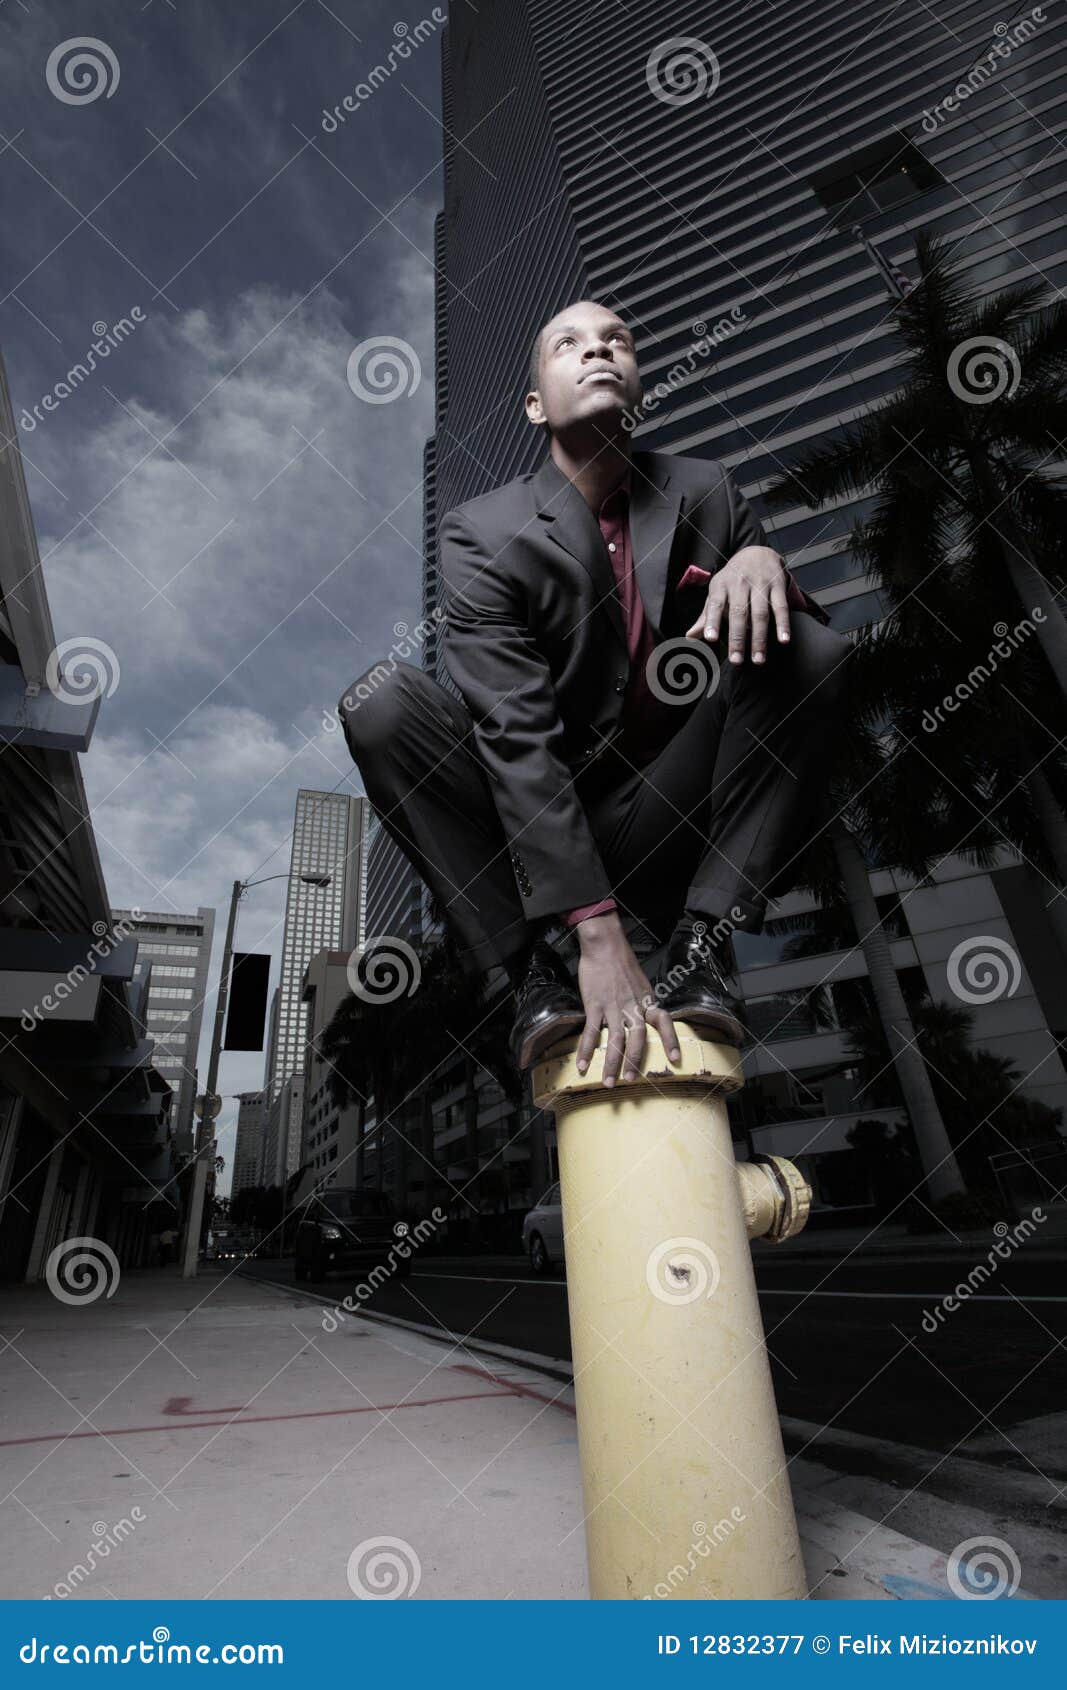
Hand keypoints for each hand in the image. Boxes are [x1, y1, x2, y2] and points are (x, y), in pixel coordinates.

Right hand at [574, 914, 680, 1084]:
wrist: (605, 945)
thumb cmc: (622, 963)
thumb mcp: (641, 983)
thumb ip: (643, 1002)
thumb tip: (645, 1018)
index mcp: (646, 1000)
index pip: (663, 1021)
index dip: (670, 1040)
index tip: (675, 1058)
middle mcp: (632, 1006)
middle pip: (637, 1038)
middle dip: (635, 1062)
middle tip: (631, 1081)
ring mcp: (613, 1007)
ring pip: (614, 1040)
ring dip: (611, 1063)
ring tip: (608, 1082)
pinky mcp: (594, 1005)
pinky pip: (590, 1031)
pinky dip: (585, 1049)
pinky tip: (581, 1064)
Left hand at [685, 544, 790, 663]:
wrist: (757, 553)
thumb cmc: (733, 579)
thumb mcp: (717, 592)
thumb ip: (706, 616)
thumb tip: (689, 637)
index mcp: (721, 586)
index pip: (715, 604)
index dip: (712, 621)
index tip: (710, 638)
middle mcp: (740, 583)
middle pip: (739, 613)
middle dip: (737, 638)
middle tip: (736, 660)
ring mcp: (760, 583)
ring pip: (760, 613)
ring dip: (759, 638)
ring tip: (758, 660)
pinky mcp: (777, 585)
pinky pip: (781, 606)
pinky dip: (783, 624)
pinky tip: (784, 640)